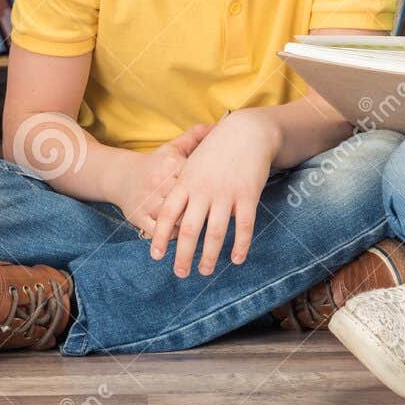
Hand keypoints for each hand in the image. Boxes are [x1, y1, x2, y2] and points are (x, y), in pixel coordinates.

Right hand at [110, 123, 210, 236]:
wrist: (121, 177)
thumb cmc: (155, 163)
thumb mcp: (173, 147)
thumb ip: (196, 136)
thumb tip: (221, 124)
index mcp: (170, 164)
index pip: (197, 179)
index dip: (211, 188)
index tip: (222, 193)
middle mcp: (158, 182)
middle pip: (188, 201)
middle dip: (203, 210)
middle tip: (218, 216)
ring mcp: (147, 201)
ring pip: (175, 218)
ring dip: (189, 225)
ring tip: (202, 228)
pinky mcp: (138, 217)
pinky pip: (159, 231)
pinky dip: (171, 235)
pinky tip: (180, 235)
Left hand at [149, 111, 275, 277]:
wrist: (246, 131)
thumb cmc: (217, 148)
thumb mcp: (193, 161)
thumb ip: (182, 184)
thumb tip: (169, 208)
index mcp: (186, 182)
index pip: (169, 214)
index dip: (161, 236)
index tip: (156, 255)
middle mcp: (203, 190)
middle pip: (189, 229)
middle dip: (183, 255)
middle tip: (180, 273)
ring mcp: (226, 193)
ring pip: (215, 233)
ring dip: (209, 256)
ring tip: (205, 271)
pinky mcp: (248, 195)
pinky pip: (243, 226)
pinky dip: (240, 245)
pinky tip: (236, 260)